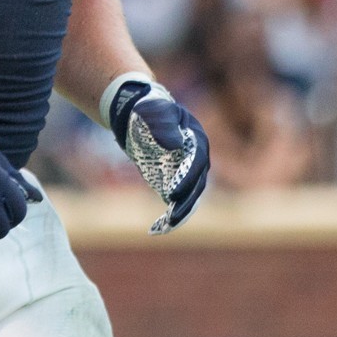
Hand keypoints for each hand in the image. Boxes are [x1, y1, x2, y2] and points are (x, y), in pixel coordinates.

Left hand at [104, 76, 209, 233]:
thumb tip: (176, 146)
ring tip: (169, 225)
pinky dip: (172, 211)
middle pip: (197, 183)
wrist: (139, 114)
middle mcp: (196, 157)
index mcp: (196, 138)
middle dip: (187, 201)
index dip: (187, 178)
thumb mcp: (154, 112)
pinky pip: (177, 198)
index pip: (197, 162)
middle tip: (173, 216)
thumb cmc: (148, 110)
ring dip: (182, 211)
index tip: (174, 193)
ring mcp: (187, 170)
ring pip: (190, 194)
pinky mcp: (175, 179)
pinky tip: (161, 226)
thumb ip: (164, 125)